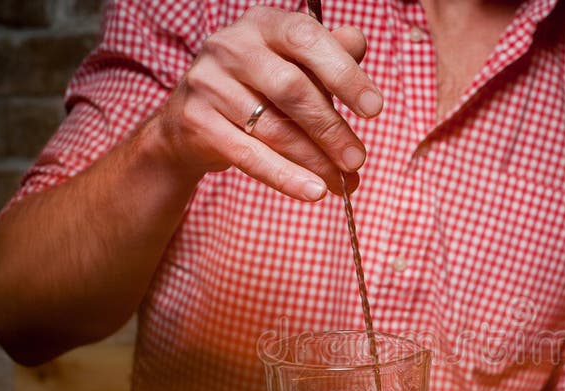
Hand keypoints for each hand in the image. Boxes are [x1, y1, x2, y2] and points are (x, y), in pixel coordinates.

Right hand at [153, 5, 382, 199]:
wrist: (190, 117)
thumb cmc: (256, 87)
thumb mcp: (292, 64)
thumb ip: (327, 54)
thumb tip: (358, 42)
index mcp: (262, 24)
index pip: (306, 38)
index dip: (344, 73)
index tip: (374, 109)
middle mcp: (230, 46)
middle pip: (292, 89)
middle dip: (331, 129)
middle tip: (357, 160)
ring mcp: (209, 83)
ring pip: (273, 128)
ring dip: (314, 160)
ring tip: (341, 182)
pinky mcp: (197, 121)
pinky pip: (249, 155)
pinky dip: (286, 177)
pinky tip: (313, 192)